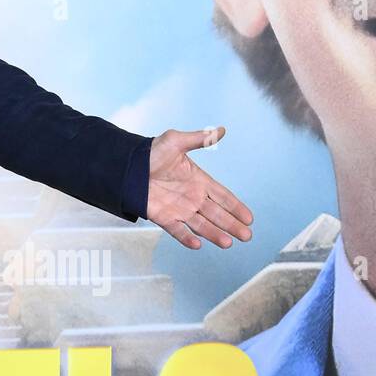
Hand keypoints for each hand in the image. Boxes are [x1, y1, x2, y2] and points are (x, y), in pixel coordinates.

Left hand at [146, 127, 252, 249]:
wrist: (125, 165)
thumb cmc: (150, 152)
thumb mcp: (176, 142)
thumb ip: (199, 139)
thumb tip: (222, 130)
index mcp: (199, 181)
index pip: (223, 196)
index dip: (236, 207)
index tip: (250, 218)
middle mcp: (192, 198)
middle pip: (216, 214)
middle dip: (232, 225)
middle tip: (247, 235)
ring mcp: (178, 209)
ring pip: (201, 225)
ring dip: (214, 234)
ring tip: (228, 243)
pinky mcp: (163, 217)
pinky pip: (176, 230)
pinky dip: (186, 237)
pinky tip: (197, 244)